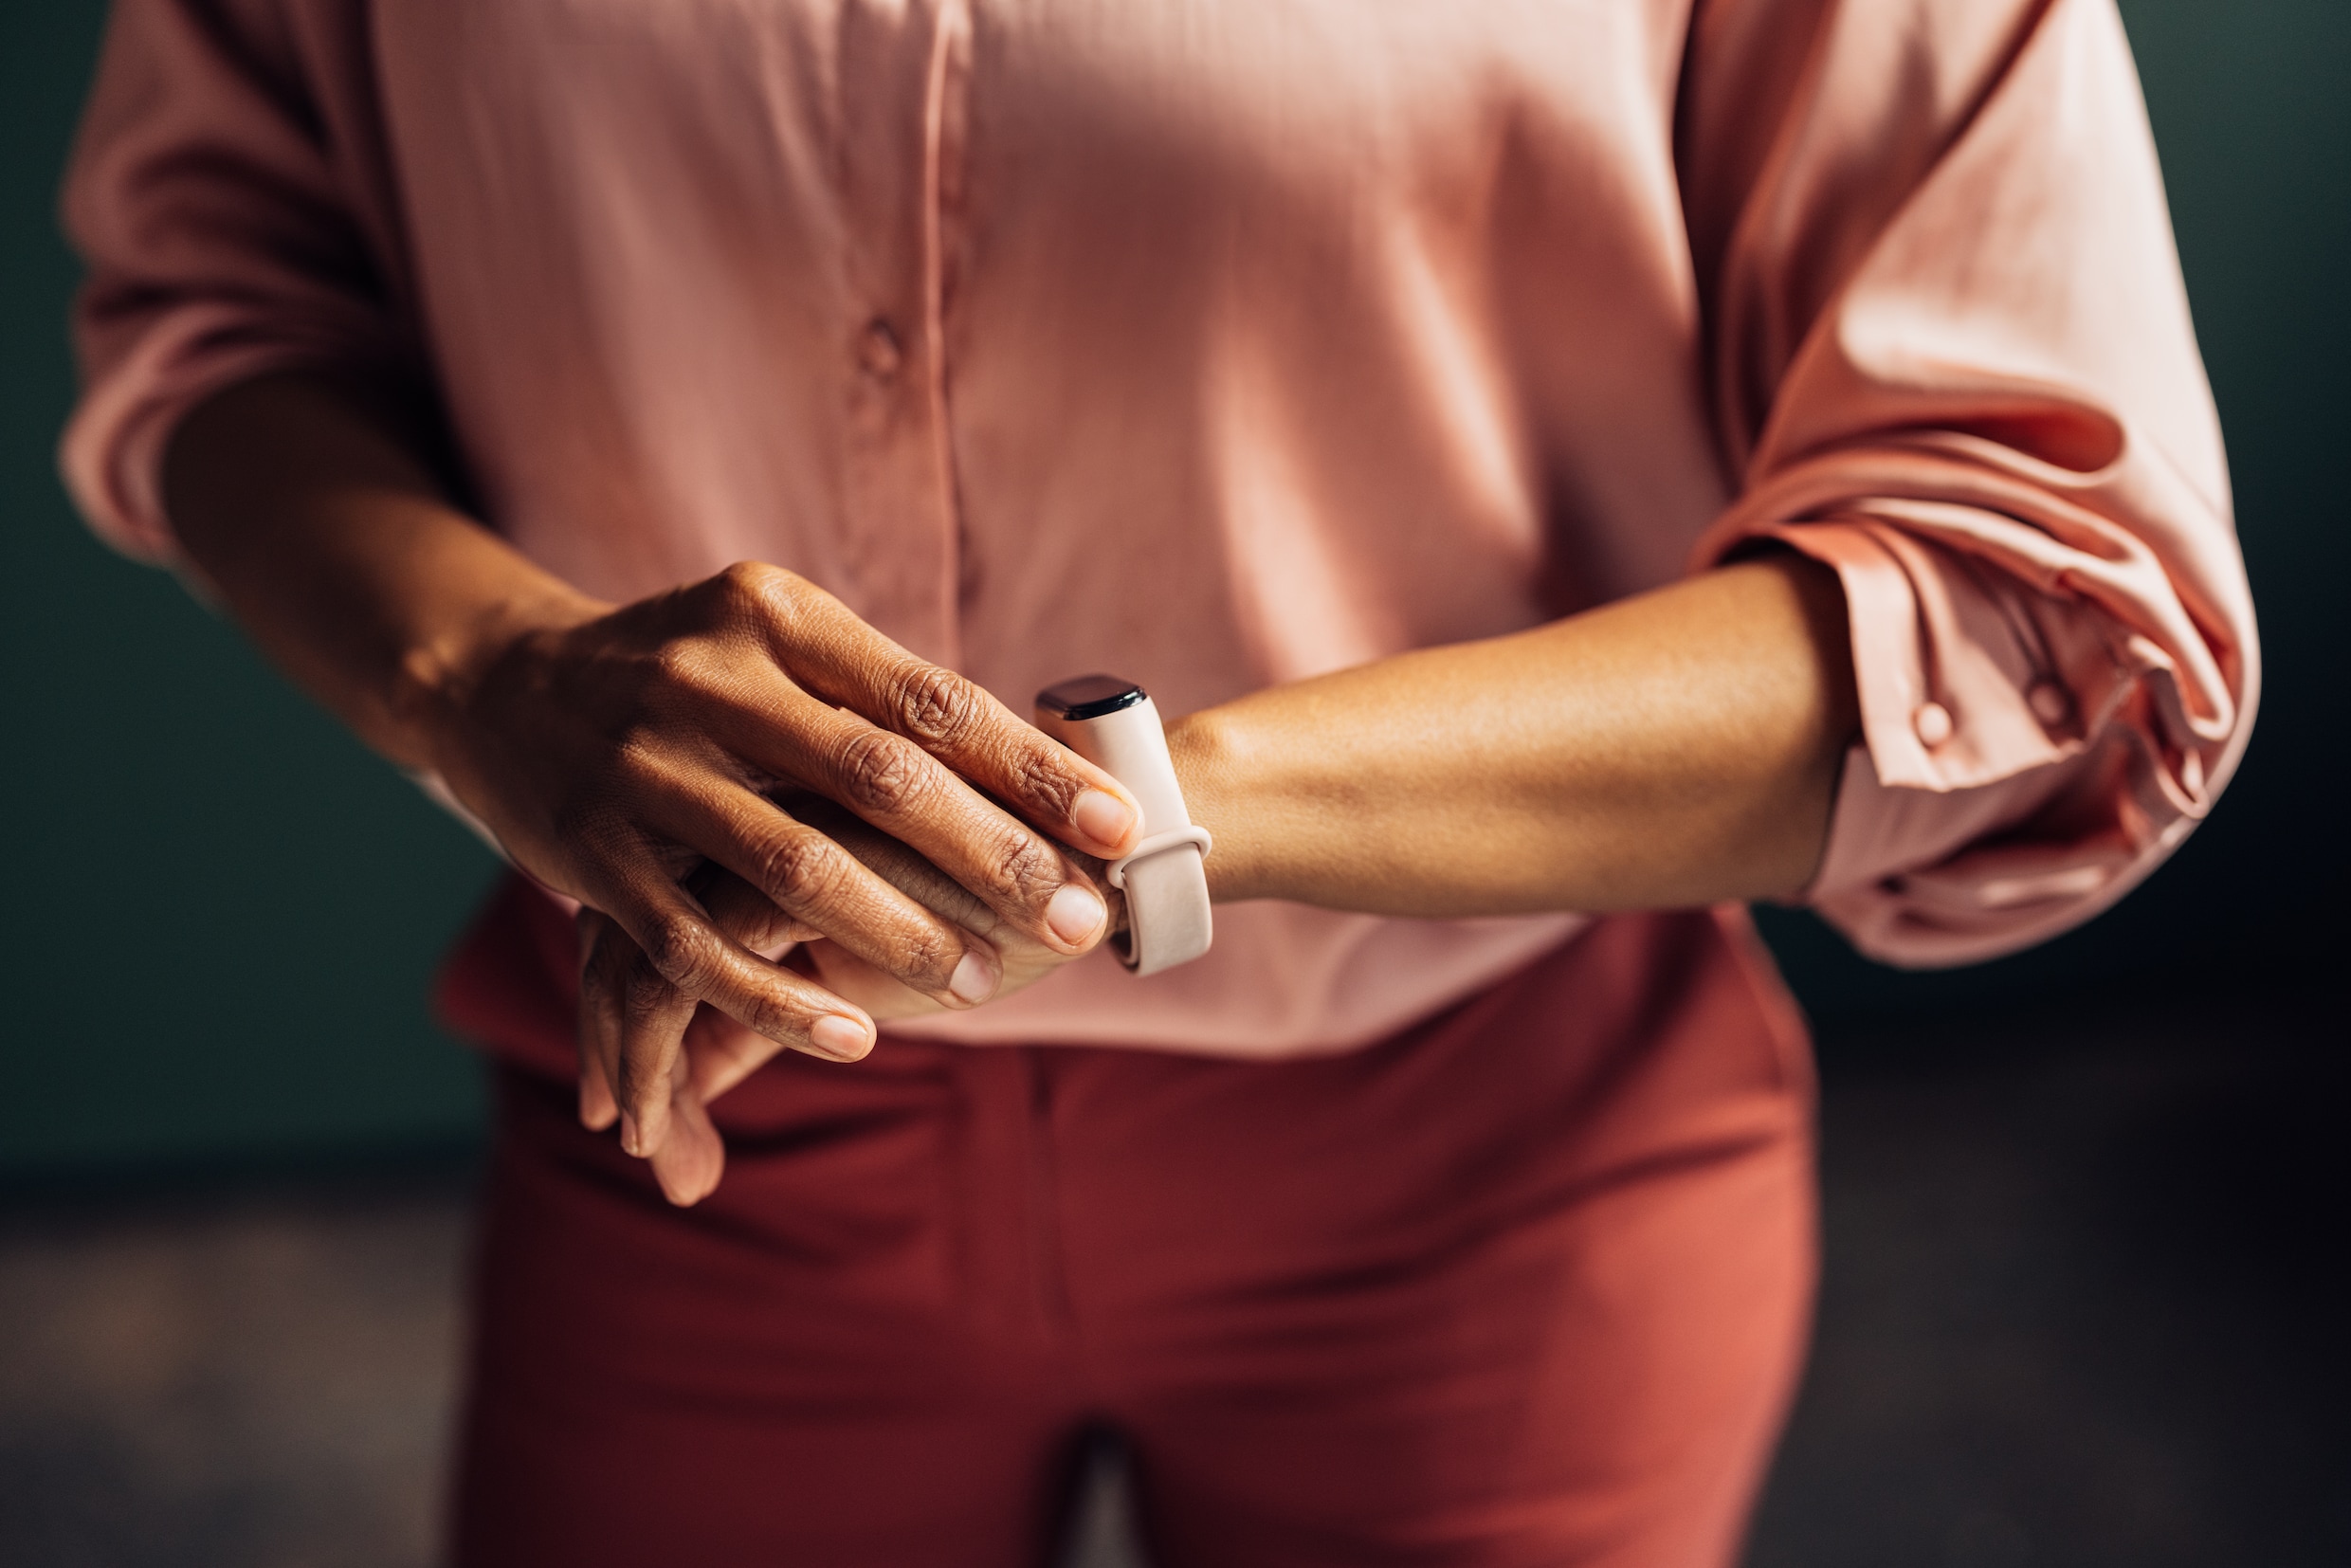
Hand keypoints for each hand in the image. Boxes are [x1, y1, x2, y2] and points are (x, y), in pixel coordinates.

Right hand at [422, 561, 1141, 1157]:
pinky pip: (699, 944)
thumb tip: (1043, 765)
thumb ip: (879, 697)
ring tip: (981, 986)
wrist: (494, 685)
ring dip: (898, 935)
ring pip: (792, 866)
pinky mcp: (593, 855)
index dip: (1029, 767)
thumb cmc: (686, 672)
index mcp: (776, 617)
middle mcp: (708, 680)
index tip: (1118, 824)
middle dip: (991, 857)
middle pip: (876, 779)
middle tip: (1078, 920)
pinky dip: (780, 998)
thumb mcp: (775, 643)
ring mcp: (643, 769)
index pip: (927, 698)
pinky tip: (856, 1036)